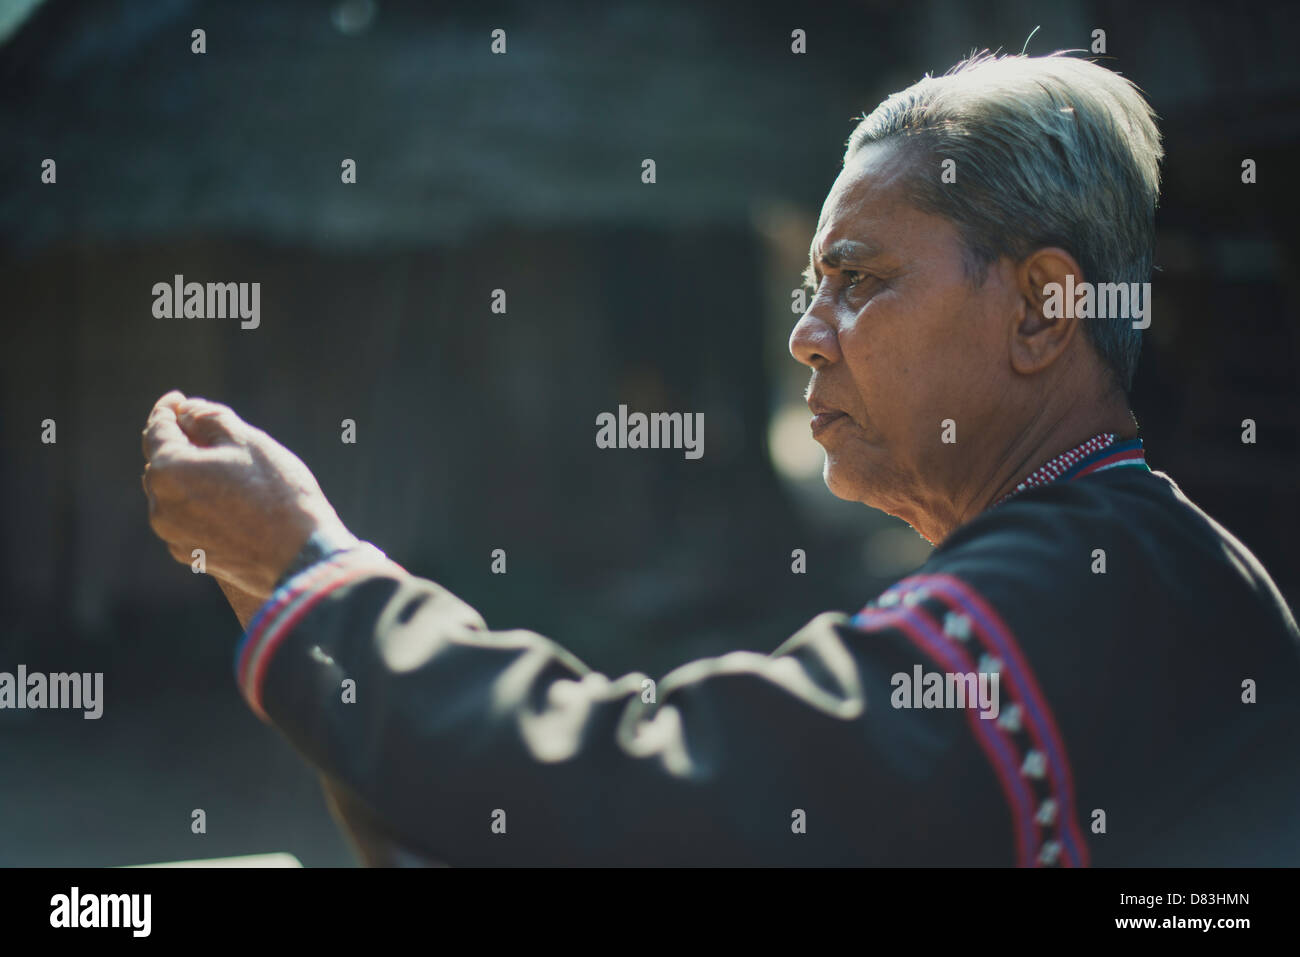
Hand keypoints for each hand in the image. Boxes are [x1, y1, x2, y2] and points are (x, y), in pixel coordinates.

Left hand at [141, 390, 354, 601]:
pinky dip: (197, 504)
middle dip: (180, 444)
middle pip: (161, 462)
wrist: (300, 556)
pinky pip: (184, 519)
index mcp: (169, 469)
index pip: (157, 428)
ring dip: (189, 476)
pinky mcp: (189, 554)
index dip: (168, 408)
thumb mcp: (247, 441)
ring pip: (172, 493)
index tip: (178, 400)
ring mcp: (172, 533)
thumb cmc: (278, 493)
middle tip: (208, 432)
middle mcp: (161, 503)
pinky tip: (228, 502)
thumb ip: (210, 418)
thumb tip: (186, 412)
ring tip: (224, 470)